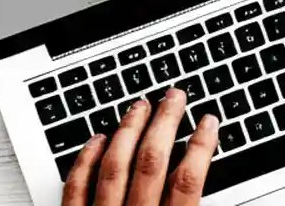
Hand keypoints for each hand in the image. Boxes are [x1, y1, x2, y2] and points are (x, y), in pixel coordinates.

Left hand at [61, 89, 219, 205]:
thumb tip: (200, 181)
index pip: (188, 180)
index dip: (200, 146)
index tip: (208, 122)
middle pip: (152, 163)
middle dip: (165, 123)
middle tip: (174, 97)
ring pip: (114, 167)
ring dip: (129, 131)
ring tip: (140, 106)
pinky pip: (76, 188)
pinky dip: (86, 160)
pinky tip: (97, 139)